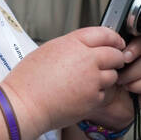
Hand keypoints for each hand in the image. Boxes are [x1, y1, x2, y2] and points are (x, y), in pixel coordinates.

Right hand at [2, 26, 125, 139]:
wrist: (24, 105)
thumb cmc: (28, 80)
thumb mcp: (48, 50)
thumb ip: (71, 47)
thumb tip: (86, 48)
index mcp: (74, 43)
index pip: (105, 34)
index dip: (114, 39)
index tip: (116, 43)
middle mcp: (86, 59)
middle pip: (115, 55)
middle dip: (116, 58)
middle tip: (113, 62)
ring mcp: (92, 80)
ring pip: (112, 75)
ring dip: (106, 77)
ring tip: (90, 82)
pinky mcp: (93, 99)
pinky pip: (104, 93)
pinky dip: (98, 94)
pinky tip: (83, 94)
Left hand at [91, 34, 140, 131]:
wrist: (95, 107)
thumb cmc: (93, 83)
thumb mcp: (92, 59)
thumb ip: (102, 43)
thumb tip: (111, 32)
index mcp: (123, 44)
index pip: (138, 29)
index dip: (137, 31)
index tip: (125, 40)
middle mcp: (137, 54)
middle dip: (136, 49)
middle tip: (123, 58)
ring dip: (134, 71)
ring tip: (120, 79)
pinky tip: (129, 88)